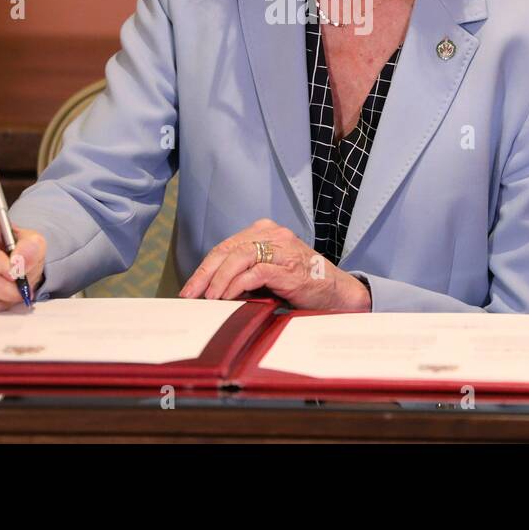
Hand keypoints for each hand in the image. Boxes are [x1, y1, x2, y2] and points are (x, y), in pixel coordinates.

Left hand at [178, 218, 370, 310]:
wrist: (338, 292)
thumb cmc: (303, 283)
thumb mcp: (271, 271)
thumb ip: (247, 271)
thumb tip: (212, 290)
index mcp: (265, 231)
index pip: (227, 246)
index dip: (205, 268)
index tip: (190, 288)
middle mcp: (272, 233)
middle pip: (228, 249)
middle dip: (205, 274)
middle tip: (190, 294)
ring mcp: (281, 247)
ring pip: (238, 257)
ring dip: (218, 280)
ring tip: (208, 298)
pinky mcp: (288, 265)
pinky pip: (254, 272)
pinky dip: (237, 285)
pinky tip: (227, 298)